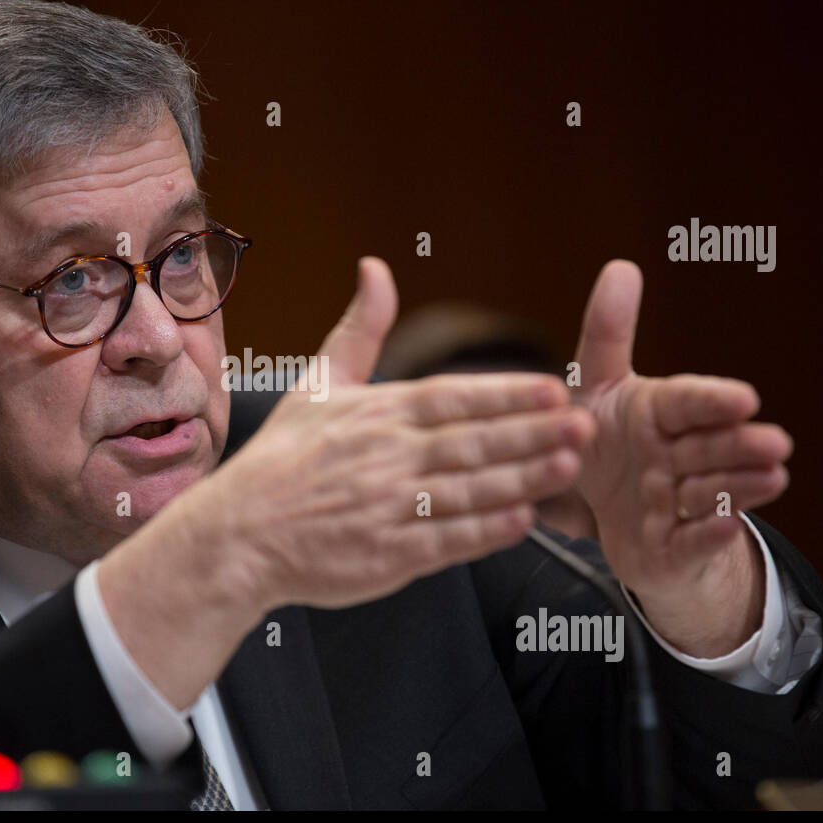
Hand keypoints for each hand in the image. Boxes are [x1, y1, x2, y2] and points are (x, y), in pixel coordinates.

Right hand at [205, 256, 594, 611]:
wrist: (237, 534)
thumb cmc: (281, 460)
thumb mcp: (316, 385)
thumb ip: (359, 329)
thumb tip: (377, 267)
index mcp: (375, 414)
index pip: (451, 398)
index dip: (505, 394)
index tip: (552, 388)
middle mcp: (385, 459)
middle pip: (470, 443)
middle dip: (531, 433)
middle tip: (585, 424)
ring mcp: (387, 509)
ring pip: (467, 491)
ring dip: (522, 479)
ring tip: (569, 466)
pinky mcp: (386, 556)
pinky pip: (445, 541)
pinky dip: (484, 532)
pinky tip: (523, 520)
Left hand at [569, 260, 791, 651]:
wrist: (612, 525)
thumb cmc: (611, 446)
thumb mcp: (597, 391)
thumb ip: (608, 336)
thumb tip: (622, 265)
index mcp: (659, 416)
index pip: (688, 403)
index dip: (713, 402)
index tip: (743, 398)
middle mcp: (677, 458)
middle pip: (710, 448)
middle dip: (740, 445)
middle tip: (774, 442)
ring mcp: (680, 505)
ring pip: (711, 492)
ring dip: (735, 486)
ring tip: (770, 478)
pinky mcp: (672, 548)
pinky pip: (689, 542)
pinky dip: (705, 536)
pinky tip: (723, 526)